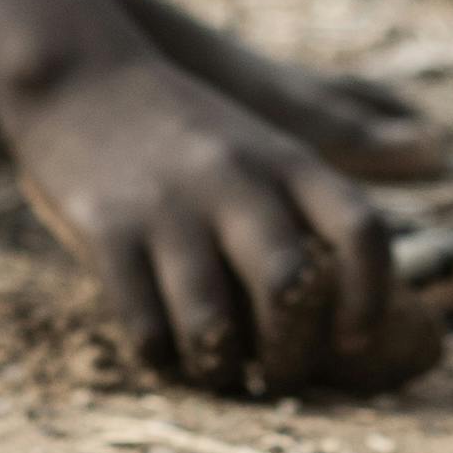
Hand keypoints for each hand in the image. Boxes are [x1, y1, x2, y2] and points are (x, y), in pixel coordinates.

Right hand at [1, 49, 427, 395]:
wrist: (82, 77)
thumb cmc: (189, 137)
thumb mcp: (261, 148)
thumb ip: (304, 214)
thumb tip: (344, 323)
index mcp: (287, 160)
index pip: (359, 229)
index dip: (370, 299)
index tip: (355, 342)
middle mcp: (234, 180)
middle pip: (290, 289)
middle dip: (292, 356)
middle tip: (281, 375)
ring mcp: (168, 207)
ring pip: (213, 326)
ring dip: (223, 371)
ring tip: (221, 373)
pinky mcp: (107, 231)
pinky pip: (145, 329)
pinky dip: (164, 361)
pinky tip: (168, 354)